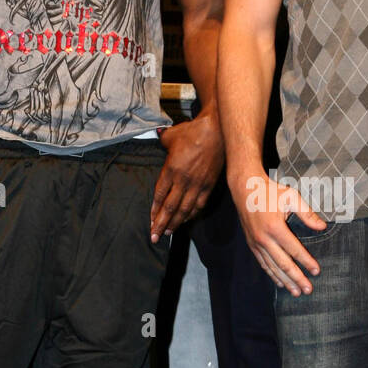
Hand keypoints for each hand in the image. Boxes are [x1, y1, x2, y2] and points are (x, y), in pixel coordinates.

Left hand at [150, 110, 224, 242]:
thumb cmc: (192, 131)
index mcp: (171, 170)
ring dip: (176, 223)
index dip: (154, 211)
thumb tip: (158, 139)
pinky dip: (192, 215)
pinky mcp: (209, 185)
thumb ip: (162, 142)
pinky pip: (199, 205)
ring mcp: (197, 185)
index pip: (159, 196)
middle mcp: (183, 180)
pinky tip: (186, 220)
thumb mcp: (171, 136)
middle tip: (155, 237)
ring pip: (184, 210)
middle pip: (170, 208)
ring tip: (169, 233)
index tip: (150, 222)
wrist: (216, 131)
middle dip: (161, 224)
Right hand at [234, 171, 325, 296]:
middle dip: (296, 278)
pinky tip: (280, 283)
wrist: (245, 189)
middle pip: (283, 264)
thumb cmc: (270, 191)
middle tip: (308, 290)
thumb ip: (307, 213)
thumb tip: (322, 227)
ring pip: (272, 267)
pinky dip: (272, 274)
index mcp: (275, 228)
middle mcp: (264, 239)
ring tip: (296, 291)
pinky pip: (263, 263)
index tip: (316, 271)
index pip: (294, 250)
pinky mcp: (252, 244)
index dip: (306, 262)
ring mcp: (256, 243)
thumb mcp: (291, 197)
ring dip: (284, 281)